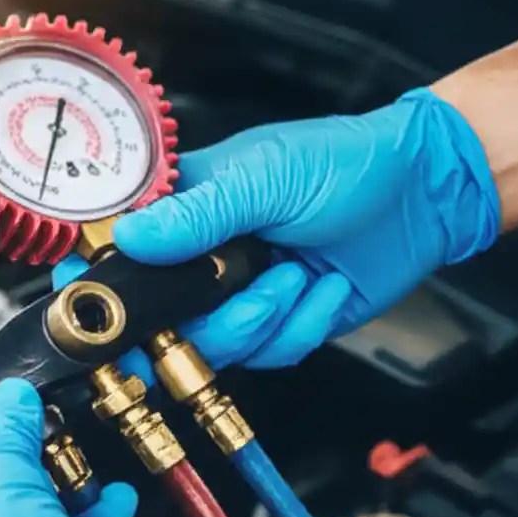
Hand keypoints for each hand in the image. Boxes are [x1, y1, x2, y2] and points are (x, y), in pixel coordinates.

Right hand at [55, 88, 500, 369]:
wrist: (425, 193)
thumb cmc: (347, 163)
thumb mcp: (267, 178)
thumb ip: (197, 214)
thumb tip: (129, 237)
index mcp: (183, 209)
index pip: (120, 254)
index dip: (102, 286)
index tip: (92, 305)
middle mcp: (201, 258)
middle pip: (160, 320)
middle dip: (203, 323)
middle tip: (241, 302)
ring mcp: (238, 294)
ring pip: (213, 346)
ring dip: (263, 319)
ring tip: (298, 276)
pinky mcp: (278, 323)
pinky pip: (268, 353)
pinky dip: (302, 326)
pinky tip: (324, 287)